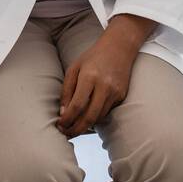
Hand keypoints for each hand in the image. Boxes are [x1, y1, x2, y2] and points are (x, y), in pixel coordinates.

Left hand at [57, 17, 149, 136]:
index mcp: (89, 76)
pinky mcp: (122, 96)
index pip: (77, 105)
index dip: (67, 119)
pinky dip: (96, 117)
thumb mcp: (74, 68)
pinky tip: (87, 117)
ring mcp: (115, 92)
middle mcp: (104, 86)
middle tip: (66, 134)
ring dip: (86, 126)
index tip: (60, 125)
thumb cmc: (93, 57)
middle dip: (76, 130)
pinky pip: (106, 112)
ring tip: (74, 127)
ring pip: (99, 117)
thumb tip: (63, 113)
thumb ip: (67, 91)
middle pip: (89, 117)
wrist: (119, 47)